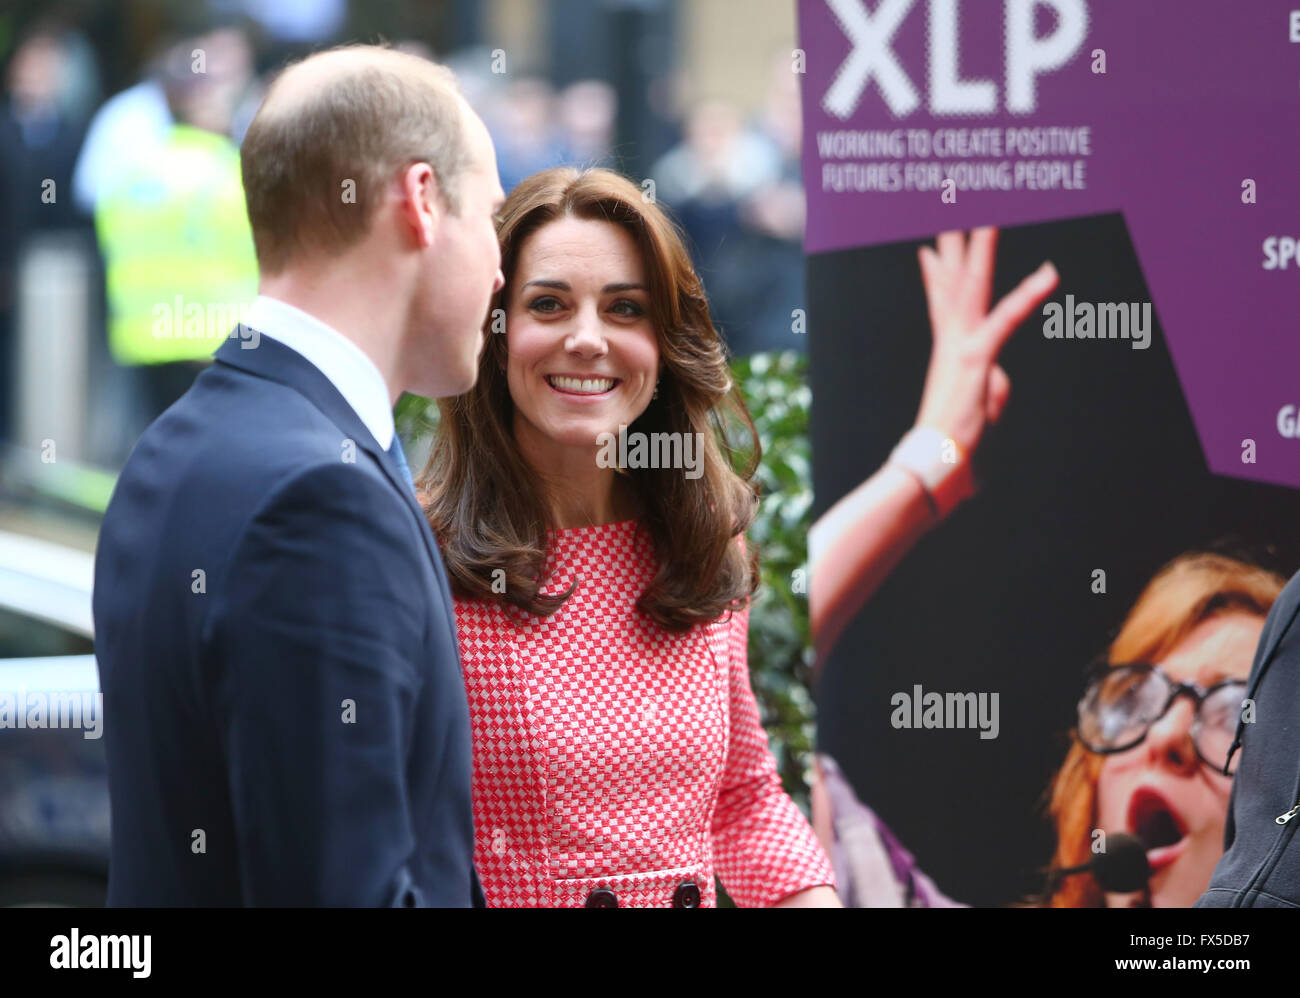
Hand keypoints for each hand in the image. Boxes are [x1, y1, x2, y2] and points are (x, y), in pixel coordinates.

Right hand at [913, 228, 1058, 457]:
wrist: (935, 466)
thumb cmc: (955, 449)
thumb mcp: (978, 414)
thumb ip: (991, 391)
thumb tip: (998, 383)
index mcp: (950, 355)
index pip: (942, 306)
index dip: (937, 276)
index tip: (931, 250)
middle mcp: (950, 343)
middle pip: (954, 285)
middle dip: (955, 247)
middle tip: (952, 212)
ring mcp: (961, 348)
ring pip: (974, 288)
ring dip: (981, 251)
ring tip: (988, 217)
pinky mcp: (977, 359)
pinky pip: (1006, 320)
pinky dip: (1028, 295)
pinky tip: (1048, 273)